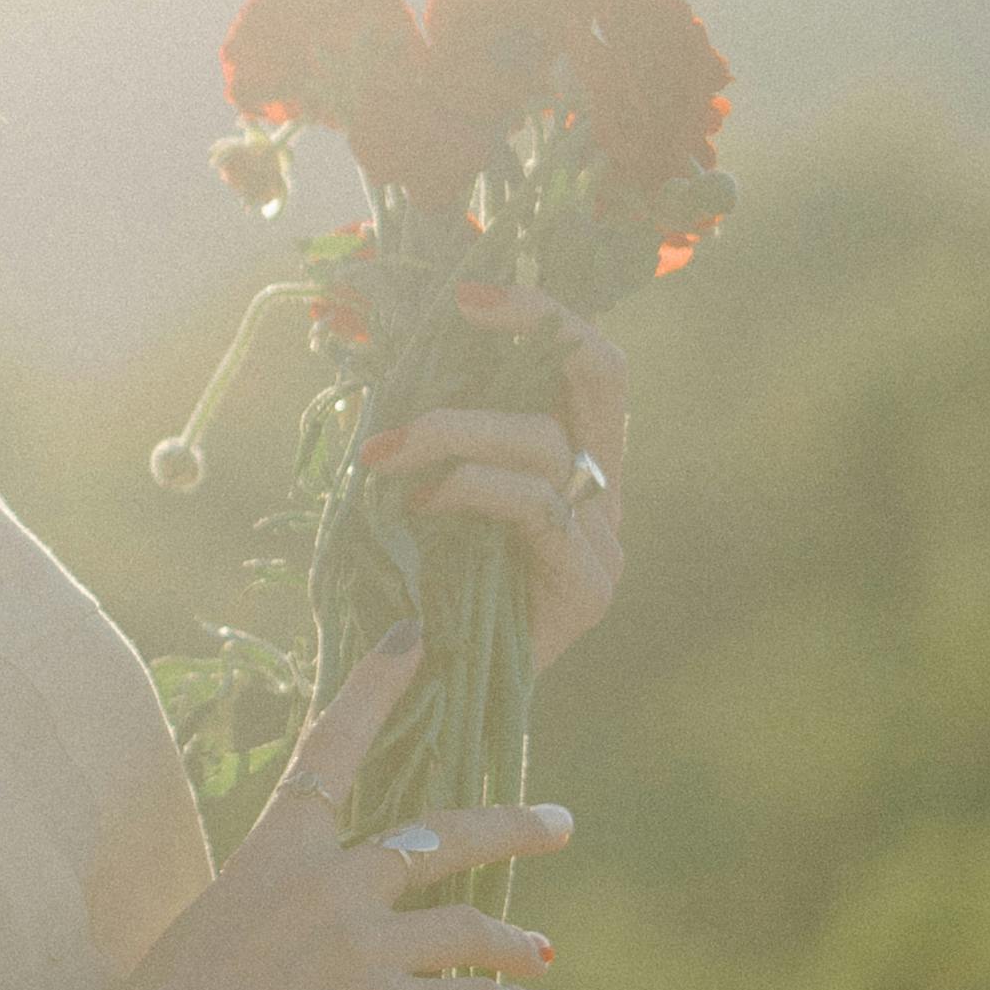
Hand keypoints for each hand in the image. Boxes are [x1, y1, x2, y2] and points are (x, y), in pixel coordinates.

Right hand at [116, 629, 575, 989]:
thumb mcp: (210, 921)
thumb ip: (272, 900)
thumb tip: (311, 908)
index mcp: (275, 851)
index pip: (331, 748)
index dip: (375, 687)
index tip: (416, 638)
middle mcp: (329, 885)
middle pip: (443, 838)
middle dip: (511, 829)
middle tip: (559, 823)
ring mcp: (363, 948)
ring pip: (470, 928)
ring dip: (514, 942)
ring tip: (538, 953)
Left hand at [362, 281, 632, 667]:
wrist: (418, 700)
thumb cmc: (410, 585)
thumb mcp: (415, 486)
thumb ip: (427, 429)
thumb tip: (391, 344)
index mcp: (572, 460)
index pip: (587, 364)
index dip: (543, 312)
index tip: (472, 289)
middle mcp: (600, 493)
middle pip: (604, 378)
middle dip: (538, 324)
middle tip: (459, 308)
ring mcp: (601, 540)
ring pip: (546, 444)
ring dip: (454, 431)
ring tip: (385, 453)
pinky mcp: (587, 587)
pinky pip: (535, 508)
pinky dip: (472, 491)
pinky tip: (423, 504)